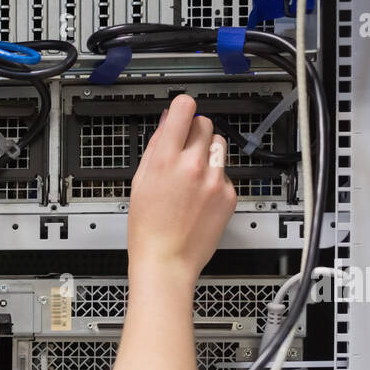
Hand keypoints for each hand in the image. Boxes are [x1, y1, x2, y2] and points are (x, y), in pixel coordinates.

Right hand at [126, 94, 236, 288]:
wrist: (167, 261)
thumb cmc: (148, 229)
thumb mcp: (140, 182)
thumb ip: (156, 146)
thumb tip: (168, 121)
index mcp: (165, 160)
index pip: (185, 108)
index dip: (183, 108)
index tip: (182, 114)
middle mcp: (193, 166)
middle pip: (205, 123)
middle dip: (194, 132)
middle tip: (183, 153)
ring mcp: (214, 180)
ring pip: (218, 145)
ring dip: (207, 153)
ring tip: (191, 177)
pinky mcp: (229, 194)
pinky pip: (224, 172)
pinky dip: (214, 179)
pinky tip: (199, 197)